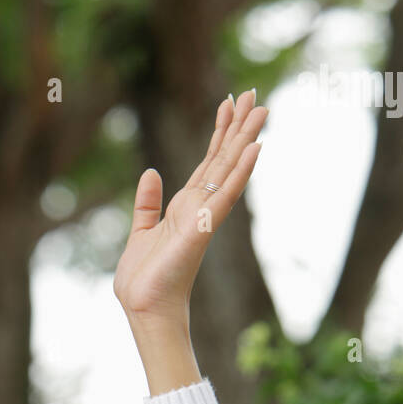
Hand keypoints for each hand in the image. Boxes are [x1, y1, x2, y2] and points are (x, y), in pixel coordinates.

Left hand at [114, 90, 267, 326]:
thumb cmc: (144, 281)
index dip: (219, 133)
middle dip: (238, 126)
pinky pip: (226, 195)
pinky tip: (255, 148)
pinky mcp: (203, 228)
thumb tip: (151, 172)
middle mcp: (200, 208)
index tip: (229, 104)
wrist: (144, 309)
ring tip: (262, 109)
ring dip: (246, 139)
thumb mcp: (140, 232)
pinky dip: (240, 172)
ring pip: (229, 170)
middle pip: (223, 159)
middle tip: (254, 94)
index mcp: (186, 208)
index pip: (207, 163)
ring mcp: (205, 217)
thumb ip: (147, 204)